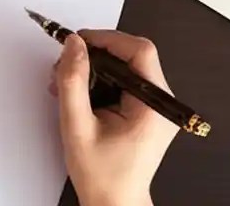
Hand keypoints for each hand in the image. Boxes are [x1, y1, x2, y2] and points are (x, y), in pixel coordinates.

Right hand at [53, 31, 178, 205]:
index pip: (139, 51)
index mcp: (154, 106)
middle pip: (134, 56)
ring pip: (128, 67)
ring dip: (96, 68)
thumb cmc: (102, 176)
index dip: (108, 39)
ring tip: (67, 82)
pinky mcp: (148, 112)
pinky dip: (102, 81)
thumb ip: (73, 82)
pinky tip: (81, 93)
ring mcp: (158, 108)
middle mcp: (163, 104)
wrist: (114, 204)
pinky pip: (127, 83)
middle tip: (67, 62)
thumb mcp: (77, 126)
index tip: (80, 41)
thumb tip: (74, 45)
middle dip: (96, 54)